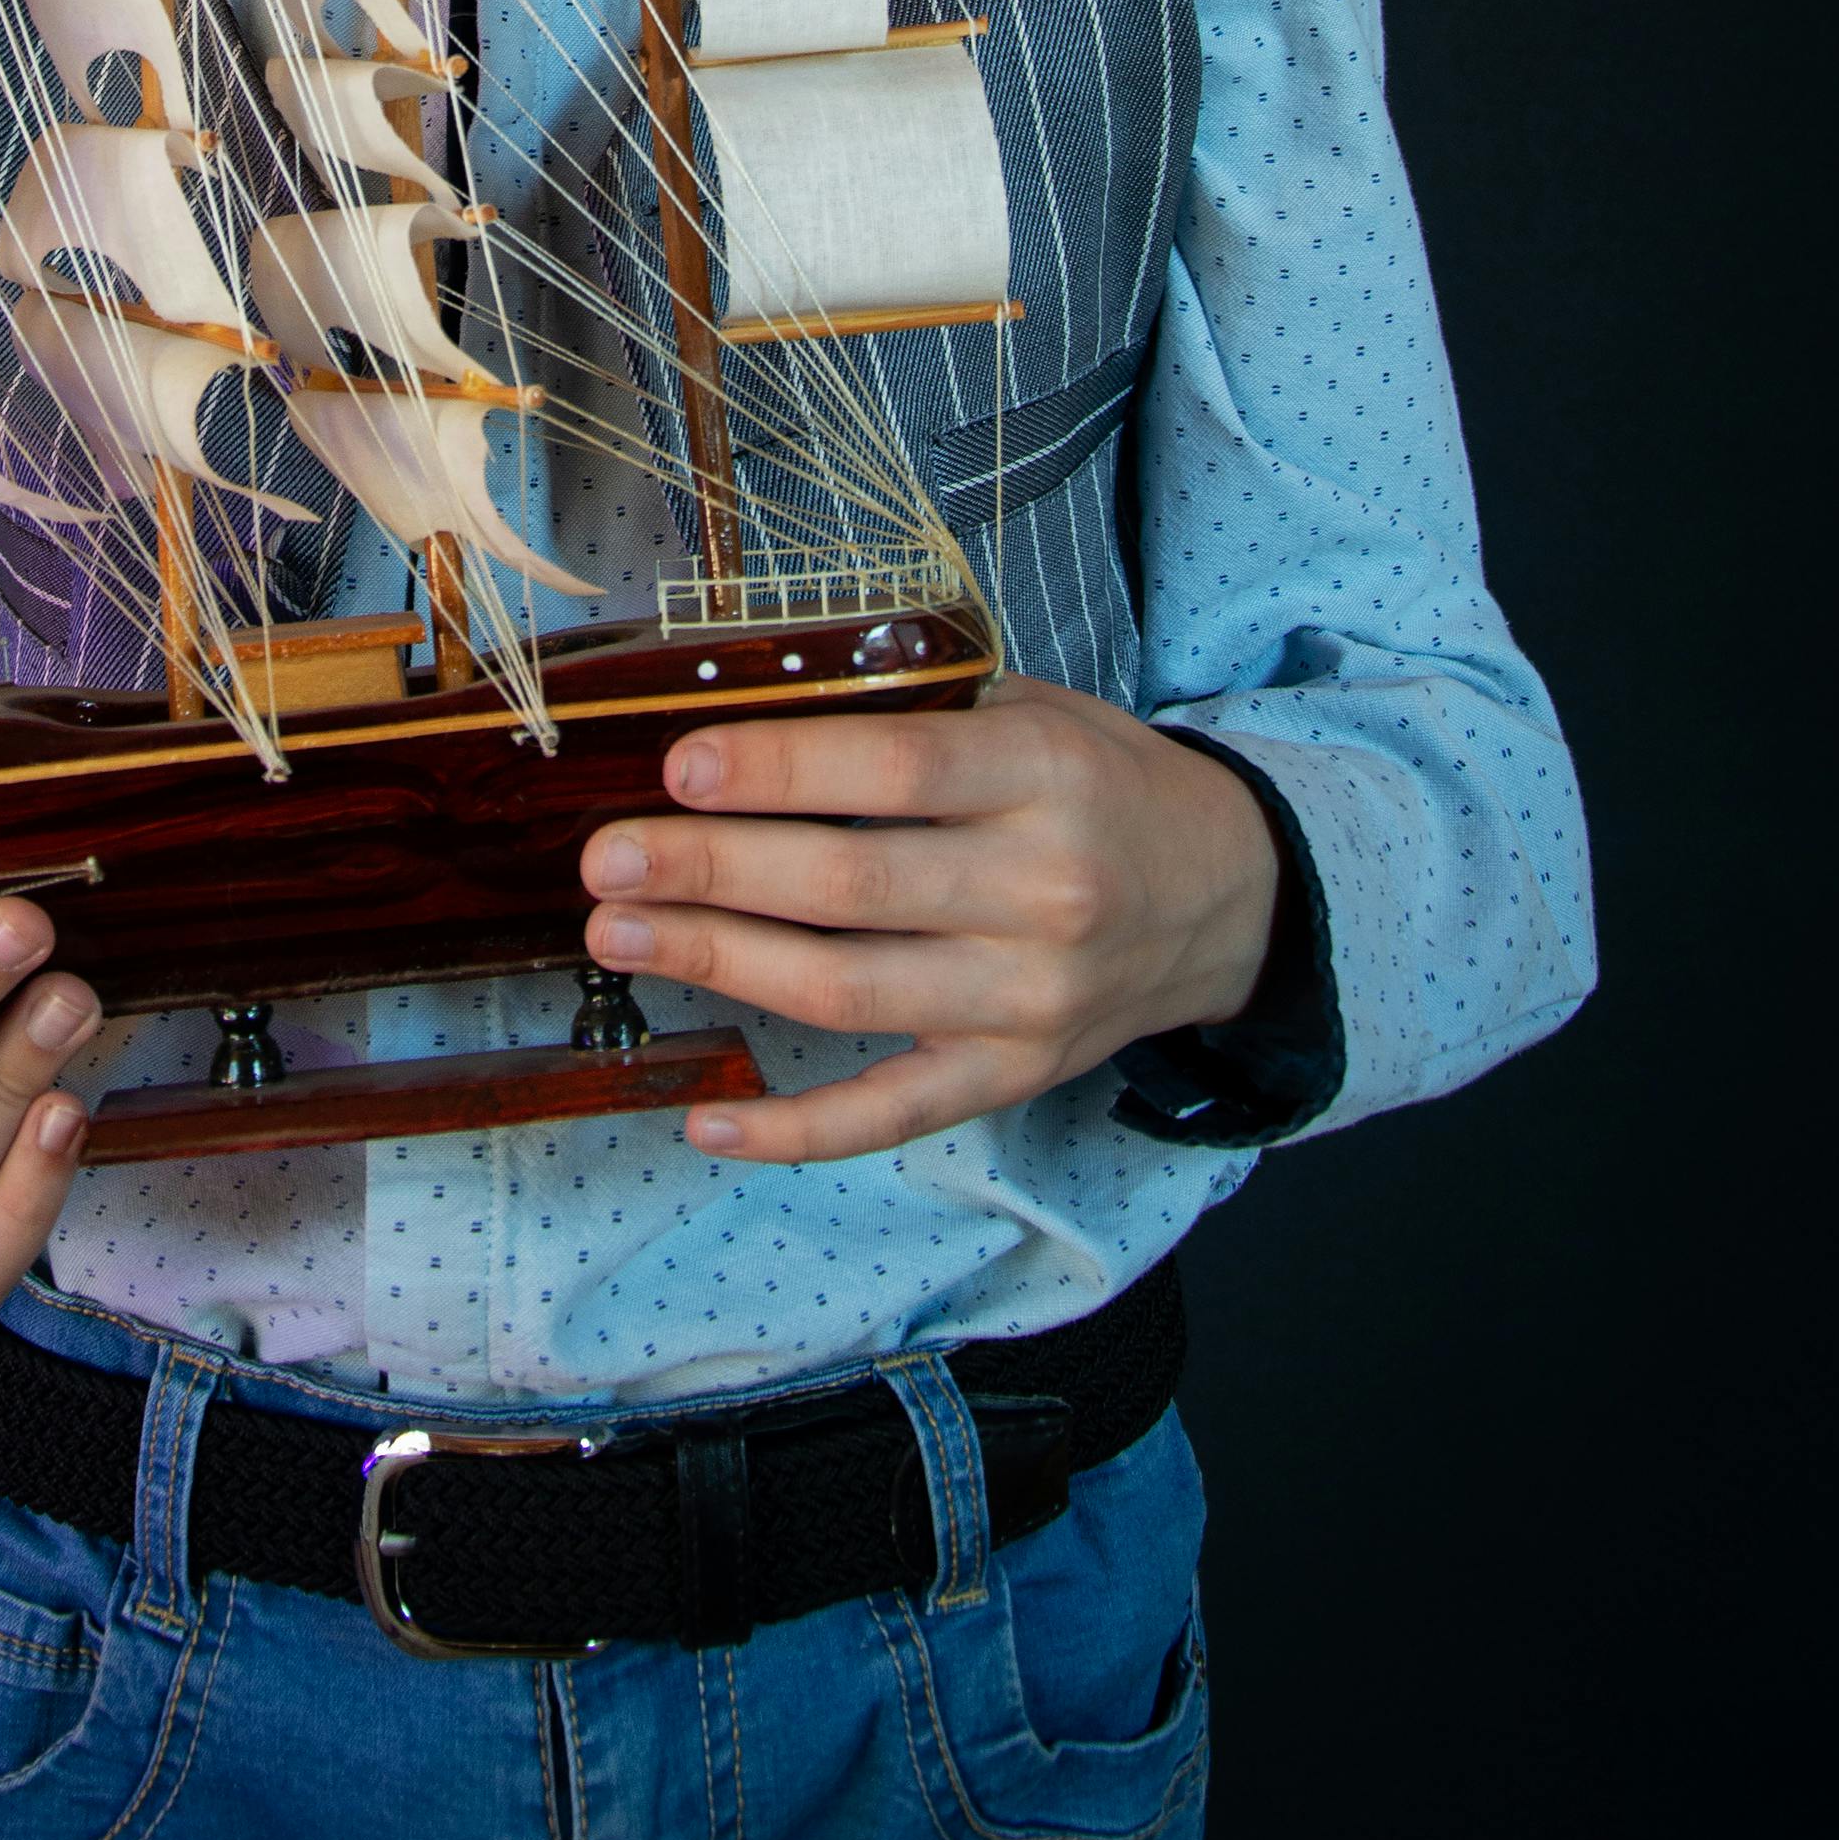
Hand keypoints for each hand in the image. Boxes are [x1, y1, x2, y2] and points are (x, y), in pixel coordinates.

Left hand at [579, 678, 1281, 1163]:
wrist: (1230, 898)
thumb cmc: (1101, 785)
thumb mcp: (1036, 711)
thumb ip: (920, 711)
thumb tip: (751, 710)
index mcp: (1043, 776)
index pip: (895, 772)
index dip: (779, 770)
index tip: (678, 766)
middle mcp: (1041, 892)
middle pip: (851, 887)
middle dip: (713, 872)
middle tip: (608, 859)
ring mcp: (1027, 999)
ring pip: (849, 993)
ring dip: (722, 964)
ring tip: (623, 934)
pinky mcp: (1014, 1077)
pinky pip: (890, 1115)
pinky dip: (795, 1129)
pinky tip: (707, 1117)